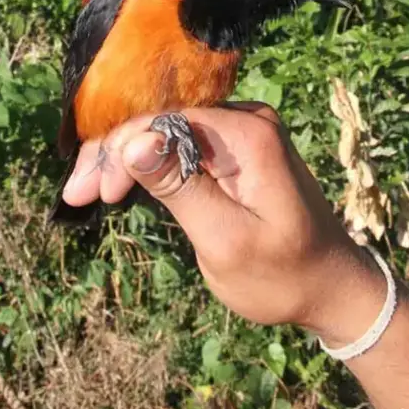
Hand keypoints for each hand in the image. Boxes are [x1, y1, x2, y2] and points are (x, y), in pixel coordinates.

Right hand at [62, 103, 385, 341]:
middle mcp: (246, 119)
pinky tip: (120, 184)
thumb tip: (133, 141)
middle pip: (161, 122)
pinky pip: (183, 145)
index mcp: (247, 133)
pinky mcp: (238, 151)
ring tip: (87, 191)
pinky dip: (151, 166)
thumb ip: (179, 186)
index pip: (164, 121)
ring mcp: (242, 132)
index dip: (119, 150)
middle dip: (114, 154)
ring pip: (166, 133)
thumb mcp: (224, 239)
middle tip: (76, 193)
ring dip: (126, 159)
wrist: (332, 288)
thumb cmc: (281, 275)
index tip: (87, 191)